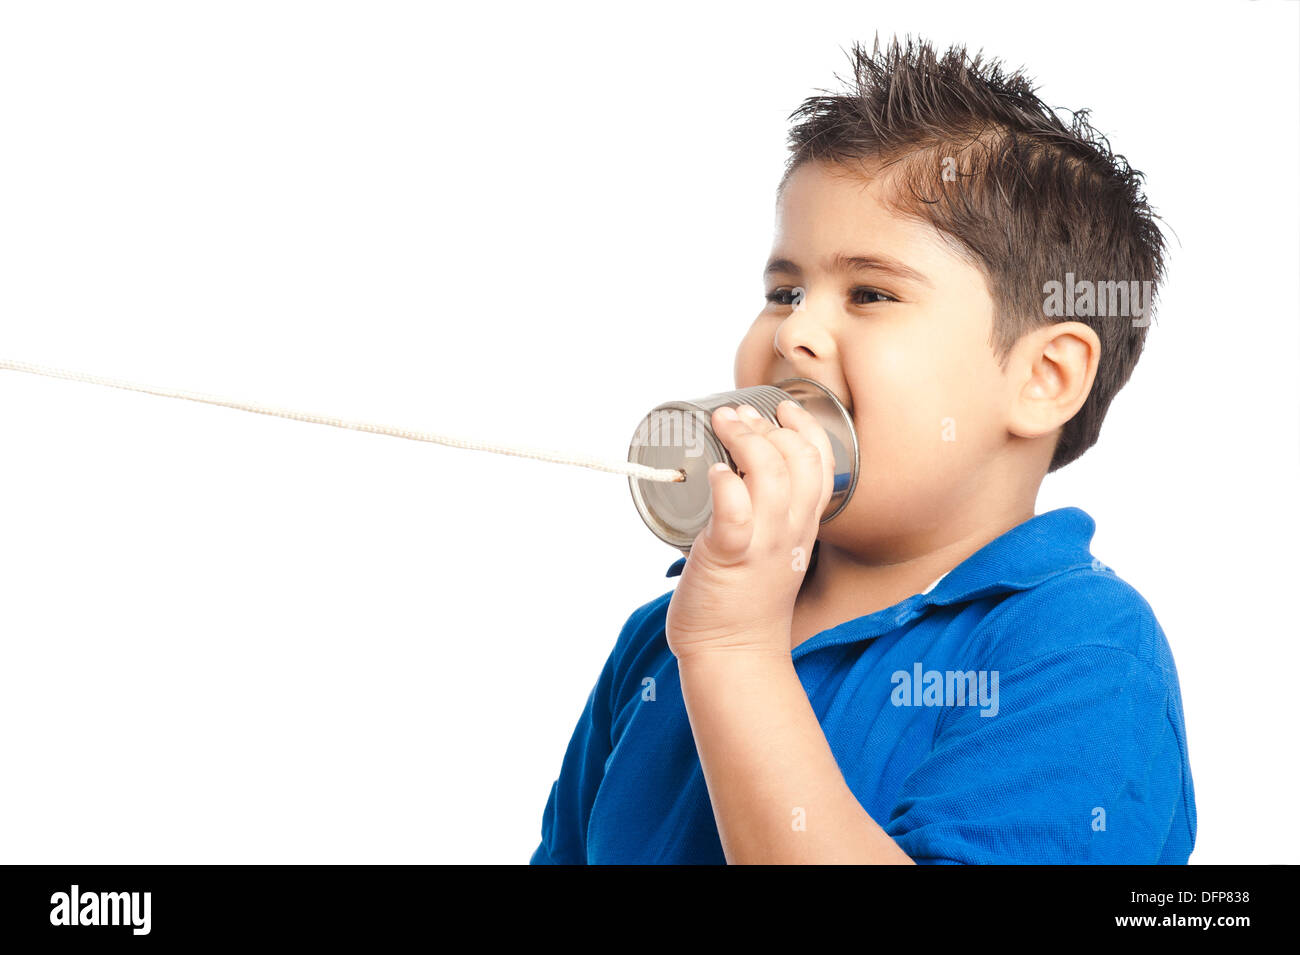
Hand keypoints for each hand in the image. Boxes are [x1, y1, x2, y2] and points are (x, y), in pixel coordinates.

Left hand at [664, 399, 834, 660]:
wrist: (734, 653)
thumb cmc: (743, 601)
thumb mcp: (774, 551)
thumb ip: (766, 517)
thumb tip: (734, 476)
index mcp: (803, 526)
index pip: (821, 463)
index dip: (806, 427)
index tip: (781, 408)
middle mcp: (790, 530)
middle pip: (799, 460)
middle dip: (769, 426)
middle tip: (738, 414)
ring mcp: (764, 543)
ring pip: (771, 475)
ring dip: (746, 440)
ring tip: (723, 423)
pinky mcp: (730, 556)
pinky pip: (735, 512)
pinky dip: (726, 484)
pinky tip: (712, 471)